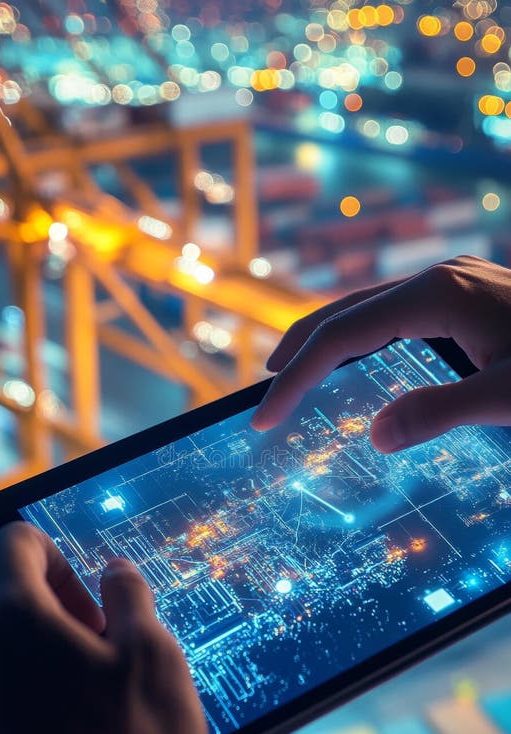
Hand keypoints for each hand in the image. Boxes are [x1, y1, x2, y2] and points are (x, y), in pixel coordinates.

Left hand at [0, 523, 207, 733]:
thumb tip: (112, 572)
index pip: (17, 546)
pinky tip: (77, 730)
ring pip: (7, 654)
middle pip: (5, 601)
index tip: (91, 597)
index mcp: (16, 620)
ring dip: (44, 654)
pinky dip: (32, 697)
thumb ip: (128, 594)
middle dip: (51, 609)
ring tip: (95, 689)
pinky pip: (7, 701)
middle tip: (101, 643)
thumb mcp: (152, 651)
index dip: (60, 558)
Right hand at [252, 256, 510, 451]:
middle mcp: (439, 278)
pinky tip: (365, 354)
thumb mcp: (508, 397)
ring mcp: (455, 280)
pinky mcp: (468, 291)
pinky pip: (400, 310)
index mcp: (437, 295)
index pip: (343, 336)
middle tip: (268, 385)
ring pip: (373, 306)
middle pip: (348, 310)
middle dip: (301, 347)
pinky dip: (367, 335)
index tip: (265, 416)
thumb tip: (377, 436)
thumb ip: (441, 413)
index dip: (297, 377)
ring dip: (332, 337)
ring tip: (303, 368)